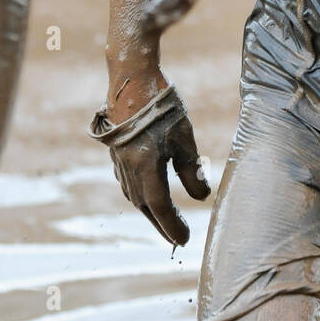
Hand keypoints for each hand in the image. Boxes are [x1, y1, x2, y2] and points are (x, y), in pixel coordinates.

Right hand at [90, 84, 211, 245]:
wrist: (132, 80)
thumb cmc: (162, 107)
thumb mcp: (184, 137)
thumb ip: (191, 169)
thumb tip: (202, 197)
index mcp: (146, 166)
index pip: (160, 206)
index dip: (172, 225)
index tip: (184, 239)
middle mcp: (129, 169)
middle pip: (145, 206)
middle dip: (161, 224)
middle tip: (177, 238)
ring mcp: (120, 162)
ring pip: (135, 196)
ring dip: (150, 212)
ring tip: (165, 221)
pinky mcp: (117, 153)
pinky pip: (129, 183)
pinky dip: (141, 195)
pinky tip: (148, 195)